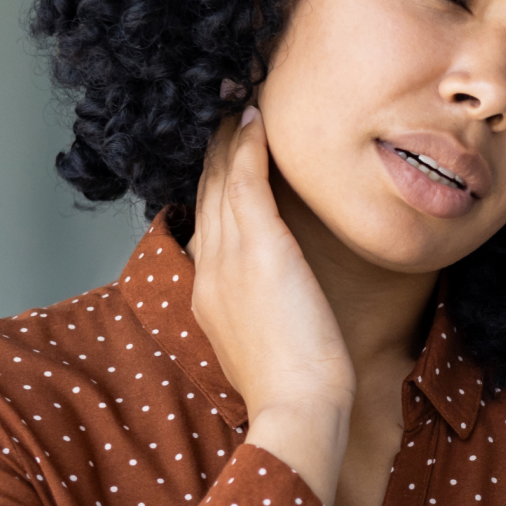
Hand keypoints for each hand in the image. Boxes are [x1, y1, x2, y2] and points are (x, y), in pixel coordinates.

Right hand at [189, 106, 353, 505]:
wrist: (298, 411)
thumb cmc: (297, 389)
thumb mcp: (271, 343)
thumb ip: (266, 311)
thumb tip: (282, 297)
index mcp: (209, 294)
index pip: (208, 221)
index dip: (213, 180)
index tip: (222, 148)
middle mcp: (209, 269)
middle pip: (206, 191)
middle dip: (213, 145)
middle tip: (219, 102)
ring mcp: (228, 258)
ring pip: (220, 178)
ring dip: (227, 133)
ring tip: (235, 95)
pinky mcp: (258, 250)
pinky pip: (245, 182)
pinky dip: (247, 146)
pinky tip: (255, 119)